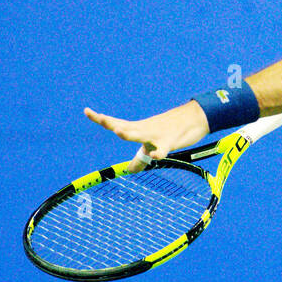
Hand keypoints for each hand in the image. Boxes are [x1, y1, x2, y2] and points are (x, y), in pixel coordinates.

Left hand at [83, 99, 209, 170]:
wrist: (195, 118)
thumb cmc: (171, 132)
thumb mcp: (153, 146)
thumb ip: (140, 159)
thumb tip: (129, 171)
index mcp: (138, 129)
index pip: (117, 122)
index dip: (101, 118)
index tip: (86, 110)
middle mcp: (144, 130)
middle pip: (125, 126)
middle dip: (112, 122)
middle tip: (100, 117)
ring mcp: (157, 135)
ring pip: (141, 134)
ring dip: (129, 133)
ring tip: (118, 131)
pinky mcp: (170, 141)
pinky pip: (163, 149)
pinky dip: (158, 152)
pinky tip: (155, 156)